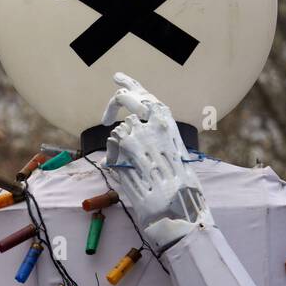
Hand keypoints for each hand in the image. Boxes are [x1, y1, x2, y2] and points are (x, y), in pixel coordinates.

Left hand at [101, 73, 212, 251]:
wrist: (177, 208)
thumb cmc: (179, 187)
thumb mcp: (173, 155)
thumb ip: (155, 138)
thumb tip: (132, 128)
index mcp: (170, 122)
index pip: (147, 94)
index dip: (131, 83)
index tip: (117, 77)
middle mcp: (156, 121)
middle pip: (126, 98)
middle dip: (115, 103)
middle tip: (106, 115)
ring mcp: (139, 132)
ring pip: (118, 129)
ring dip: (117, 146)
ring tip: (130, 167)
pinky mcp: (126, 148)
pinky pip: (111, 146)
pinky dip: (113, 157)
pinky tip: (124, 171)